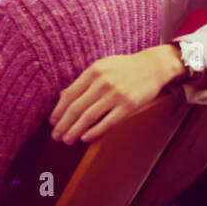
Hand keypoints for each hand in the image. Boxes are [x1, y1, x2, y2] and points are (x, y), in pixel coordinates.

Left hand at [49, 45, 183, 144]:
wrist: (154, 65)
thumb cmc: (123, 68)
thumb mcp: (101, 67)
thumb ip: (84, 81)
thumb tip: (63, 96)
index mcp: (93, 72)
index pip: (69, 95)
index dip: (58, 111)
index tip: (52, 122)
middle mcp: (102, 82)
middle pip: (76, 108)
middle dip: (63, 124)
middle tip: (56, 136)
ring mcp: (116, 94)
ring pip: (89, 116)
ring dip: (75, 130)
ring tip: (67, 140)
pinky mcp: (129, 105)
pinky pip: (108, 122)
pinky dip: (95, 131)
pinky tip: (85, 138)